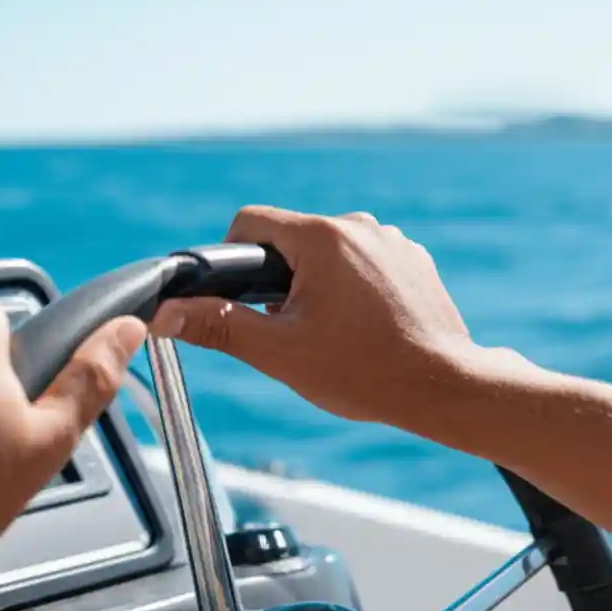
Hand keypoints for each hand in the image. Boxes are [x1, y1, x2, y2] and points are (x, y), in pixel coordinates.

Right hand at [151, 206, 475, 429]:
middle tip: (289, 329)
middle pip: (292, 240)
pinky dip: (353, 289)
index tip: (239, 299)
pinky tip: (363, 330)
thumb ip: (218, 327)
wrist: (444, 387)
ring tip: (331, 335)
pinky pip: (365, 263)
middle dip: (279, 281)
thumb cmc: (365, 372)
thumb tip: (167, 314)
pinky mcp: (415, 260)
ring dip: (317, 285)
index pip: (251, 223)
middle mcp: (360, 226)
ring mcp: (393, 241)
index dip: (231, 259)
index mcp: (323, 237)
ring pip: (329, 253)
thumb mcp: (280, 352)